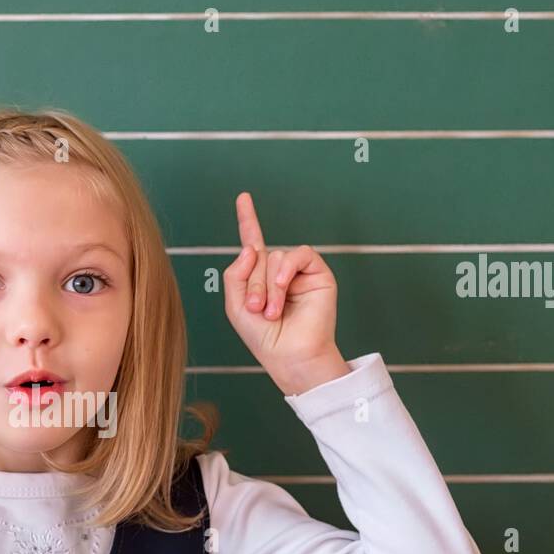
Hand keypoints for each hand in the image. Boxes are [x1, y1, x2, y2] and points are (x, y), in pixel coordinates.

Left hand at [223, 191, 348, 395]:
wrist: (290, 355)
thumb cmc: (264, 338)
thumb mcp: (236, 306)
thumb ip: (235, 274)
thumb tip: (252, 247)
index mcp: (259, 278)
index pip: (253, 244)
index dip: (248, 220)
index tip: (243, 198)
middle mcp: (279, 271)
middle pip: (259, 255)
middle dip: (253, 283)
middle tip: (257, 310)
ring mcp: (299, 272)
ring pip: (276, 257)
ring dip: (268, 285)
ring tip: (271, 311)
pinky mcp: (318, 273)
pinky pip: (298, 254)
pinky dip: (286, 271)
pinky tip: (283, 289)